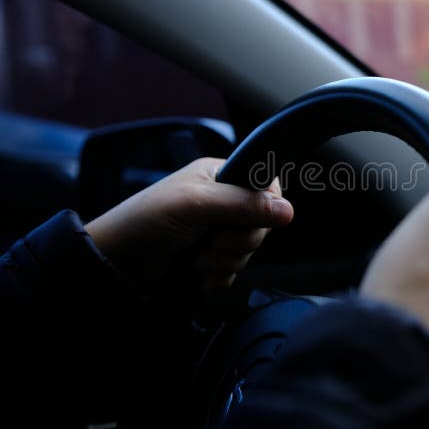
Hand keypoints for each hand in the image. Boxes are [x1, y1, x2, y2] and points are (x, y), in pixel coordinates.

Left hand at [86, 157, 293, 296]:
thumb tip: (288, 211)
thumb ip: (244, 204)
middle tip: (206, 238)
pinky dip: (216, 278)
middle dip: (235, 240)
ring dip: (221, 261)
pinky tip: (195, 275)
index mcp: (220, 176)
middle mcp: (222, 202)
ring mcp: (216, 233)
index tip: (244, 217)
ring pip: (248, 252)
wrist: (113, 265)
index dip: (263, 207)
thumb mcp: (196, 205)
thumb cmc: (145, 222)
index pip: (267, 188)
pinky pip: (235, 274)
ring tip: (193, 257)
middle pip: (261, 226)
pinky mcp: (210, 262)